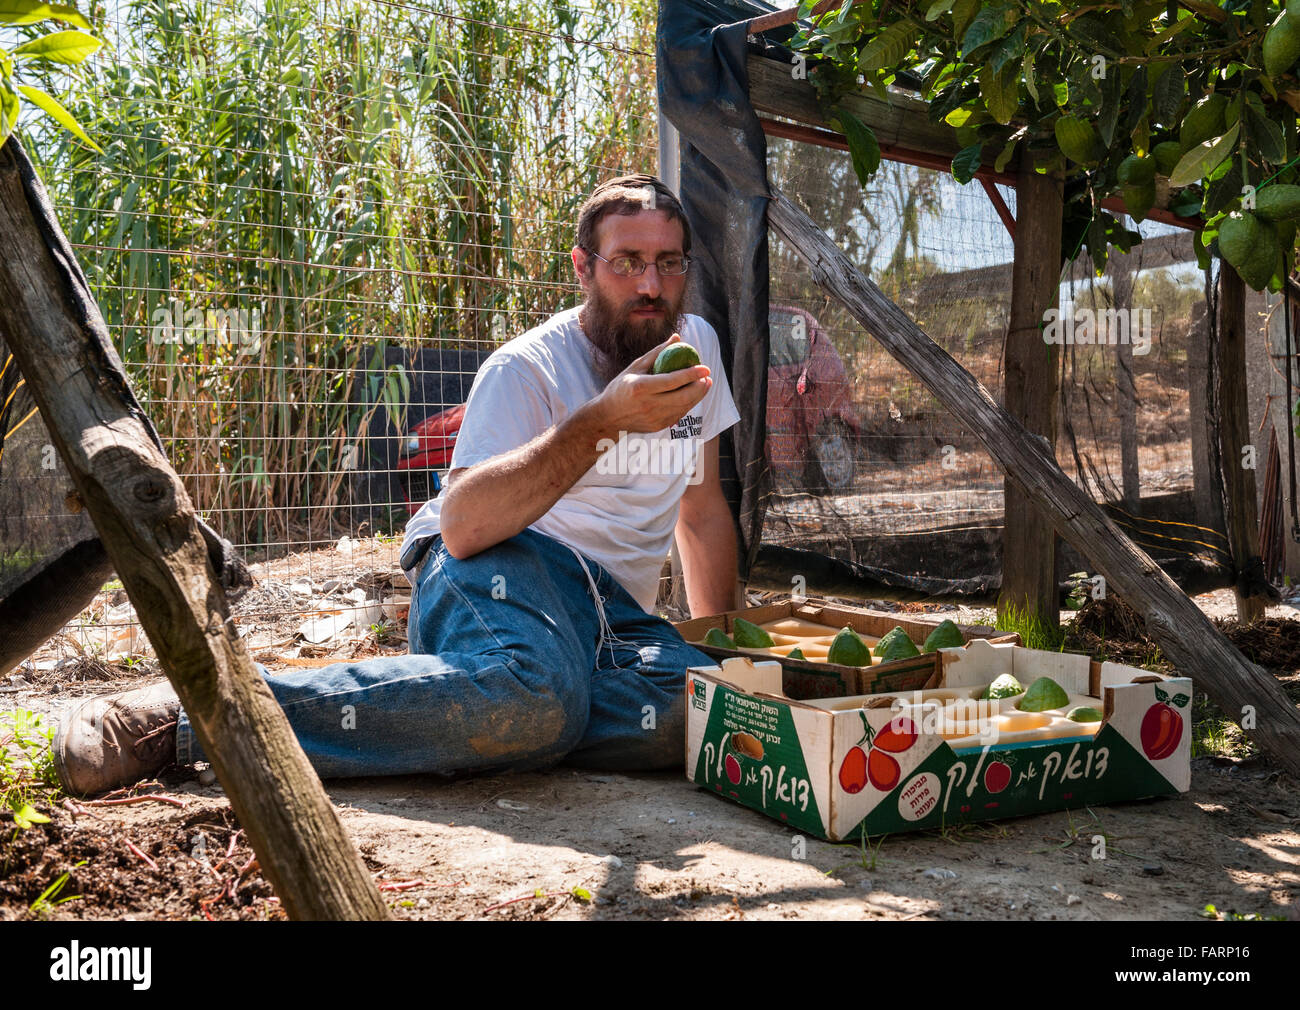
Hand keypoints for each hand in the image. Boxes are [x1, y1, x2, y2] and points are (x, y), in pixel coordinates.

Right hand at [593, 334, 711, 434]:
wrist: (608, 417)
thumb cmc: (621, 387)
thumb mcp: (635, 367)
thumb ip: (657, 353)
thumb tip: (676, 338)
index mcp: (640, 387)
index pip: (672, 381)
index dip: (691, 374)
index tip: (705, 367)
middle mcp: (648, 405)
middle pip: (682, 397)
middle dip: (699, 387)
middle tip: (708, 377)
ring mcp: (653, 418)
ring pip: (683, 407)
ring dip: (698, 396)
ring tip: (705, 384)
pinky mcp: (657, 426)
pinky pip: (678, 415)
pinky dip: (688, 404)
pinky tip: (693, 395)